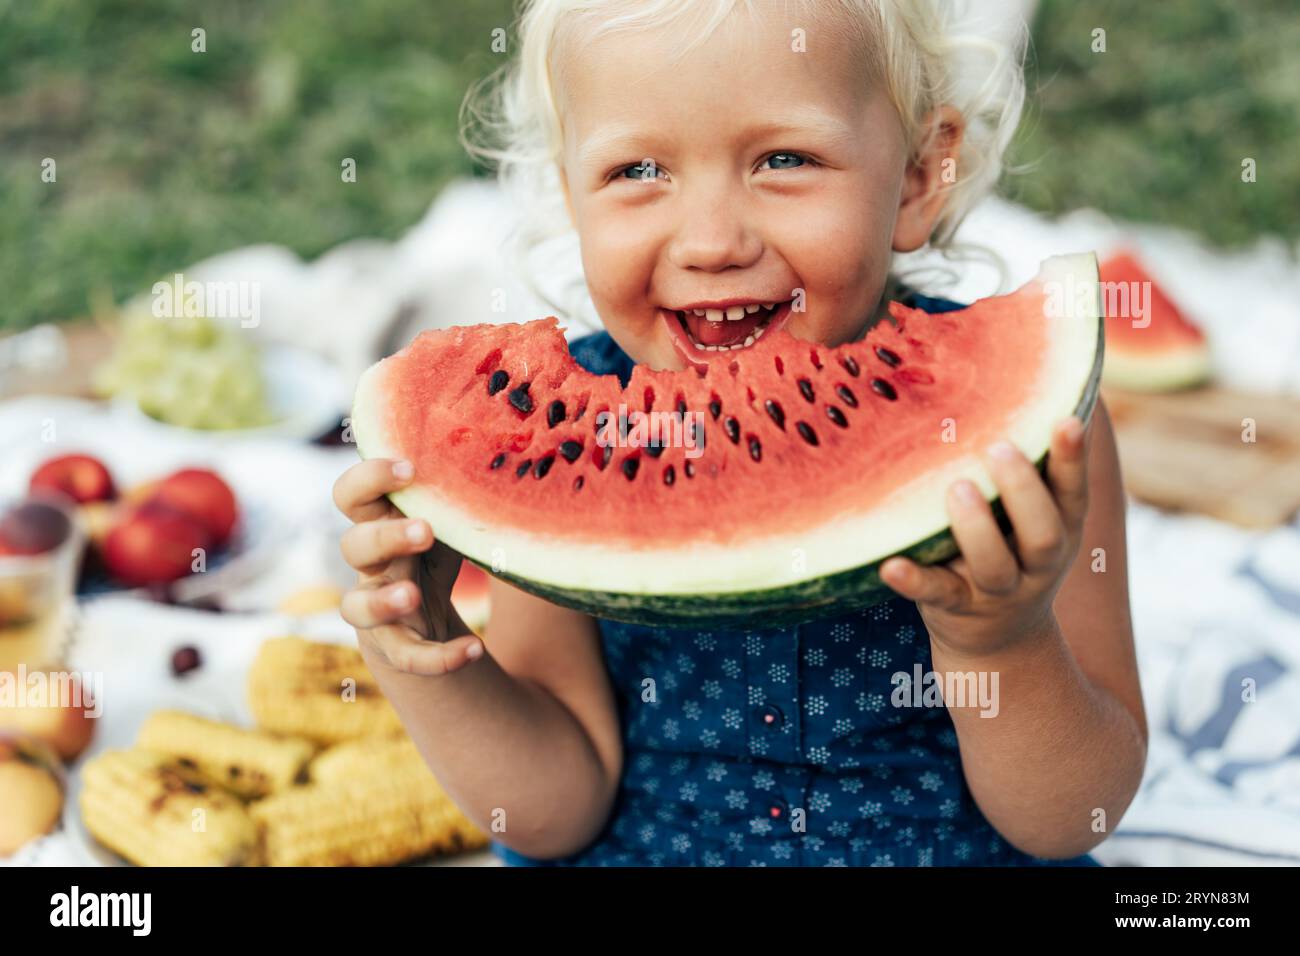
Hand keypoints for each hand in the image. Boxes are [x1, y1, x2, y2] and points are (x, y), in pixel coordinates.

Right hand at [333, 458, 481, 674]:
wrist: (423, 617)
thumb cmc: (433, 553)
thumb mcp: (446, 523)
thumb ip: (457, 500)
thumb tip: (501, 460)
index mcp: (378, 524)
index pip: (351, 495)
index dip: (370, 479)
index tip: (409, 468)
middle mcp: (369, 565)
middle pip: (353, 546)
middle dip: (386, 537)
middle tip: (426, 530)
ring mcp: (375, 607)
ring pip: (356, 608)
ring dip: (384, 601)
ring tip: (415, 596)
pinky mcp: (392, 646)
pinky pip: (406, 655)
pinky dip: (439, 657)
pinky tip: (474, 649)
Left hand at [880, 415, 1090, 660]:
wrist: (999, 641)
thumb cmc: (1010, 548)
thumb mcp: (1032, 514)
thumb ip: (1032, 466)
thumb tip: (1021, 374)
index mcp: (1060, 528)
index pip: (1073, 491)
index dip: (1072, 458)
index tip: (1066, 419)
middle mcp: (1036, 562)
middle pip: (1042, 531)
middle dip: (1024, 490)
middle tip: (998, 448)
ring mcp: (997, 590)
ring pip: (994, 564)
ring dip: (977, 528)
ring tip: (958, 489)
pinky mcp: (955, 610)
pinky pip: (935, 595)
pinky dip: (913, 581)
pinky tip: (890, 565)